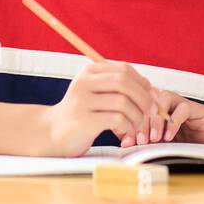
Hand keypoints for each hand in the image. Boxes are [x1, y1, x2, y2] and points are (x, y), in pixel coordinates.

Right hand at [40, 60, 164, 155]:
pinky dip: (128, 125)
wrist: (51, 133)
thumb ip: (119, 88)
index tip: (151, 96)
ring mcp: (82, 101)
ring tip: (137, 124)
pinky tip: (126, 132)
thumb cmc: (82, 113)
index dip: (142, 82)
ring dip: (137, 115)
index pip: (124, 70)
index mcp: (89, 71)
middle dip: (144, 97)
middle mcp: (83, 82)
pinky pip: (117, 119)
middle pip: (124, 82)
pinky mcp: (84, 121)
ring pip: (123, 102)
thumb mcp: (96, 93)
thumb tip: (152, 89)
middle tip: (151, 111)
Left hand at [119, 89, 203, 146]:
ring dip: (157, 119)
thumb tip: (125, 144)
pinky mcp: (201, 111)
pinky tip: (169, 137)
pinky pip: (183, 108)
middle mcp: (172, 105)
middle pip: (152, 100)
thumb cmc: (185, 154)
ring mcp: (186, 105)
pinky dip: (173, 122)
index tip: (128, 141)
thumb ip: (146, 142)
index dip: (133, 122)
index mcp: (160, 112)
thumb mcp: (160, 148)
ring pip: (165, 98)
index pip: (142, 106)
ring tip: (154, 138)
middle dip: (143, 120)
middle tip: (140, 140)